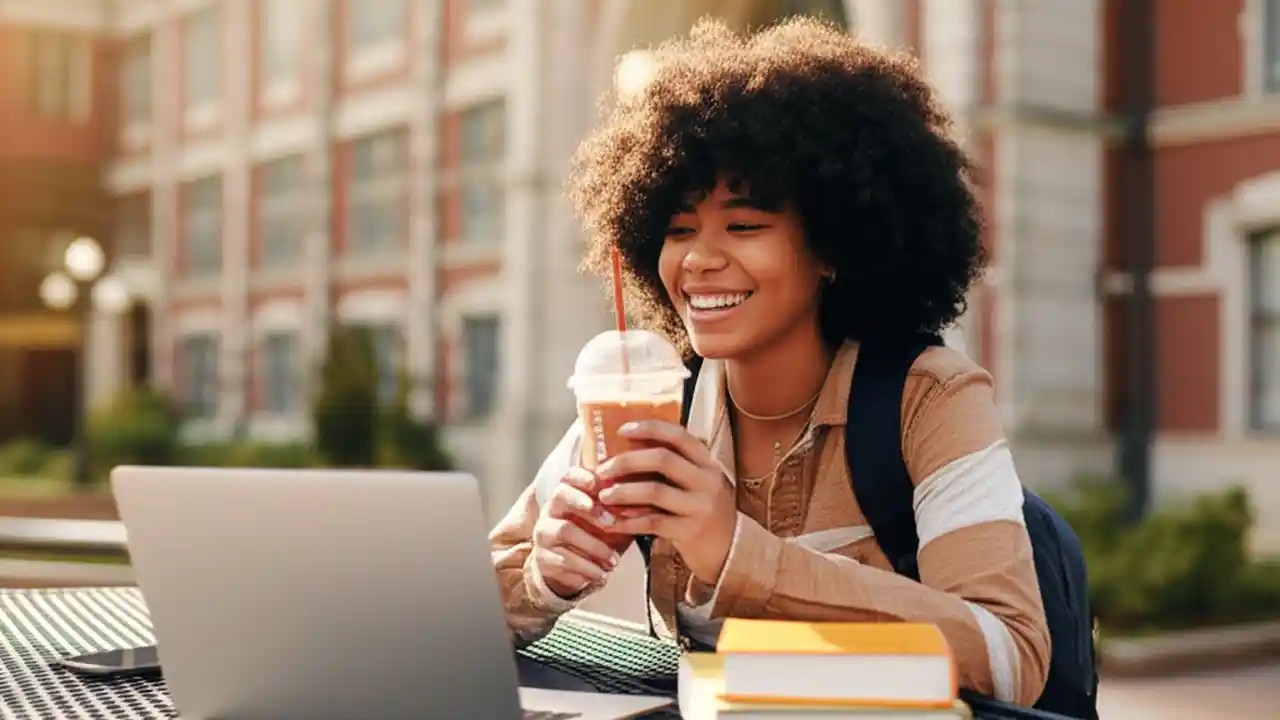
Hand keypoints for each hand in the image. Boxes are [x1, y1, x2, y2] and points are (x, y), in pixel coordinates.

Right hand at [531, 467, 621, 598]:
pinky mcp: (543, 557)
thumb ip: (623, 511)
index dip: (582, 476)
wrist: (570, 569)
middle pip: (561, 496)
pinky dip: (586, 568)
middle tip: (612, 523)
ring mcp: (544, 532)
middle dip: (589, 508)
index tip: (597, 484)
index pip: (569, 476)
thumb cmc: (596, 536)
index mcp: (568, 493)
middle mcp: (551, 509)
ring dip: (594, 546)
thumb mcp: (610, 521)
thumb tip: (648, 505)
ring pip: (565, 530)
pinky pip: (563, 559)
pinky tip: (602, 575)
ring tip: (614, 561)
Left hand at [595, 420, 736, 584]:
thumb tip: (629, 447)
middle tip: (603, 470)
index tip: (622, 429)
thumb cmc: (704, 510)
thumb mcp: (698, 483)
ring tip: (603, 495)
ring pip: (654, 491)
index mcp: (707, 463)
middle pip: (662, 459)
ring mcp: (700, 506)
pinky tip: (612, 522)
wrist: (730, 550)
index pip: (678, 436)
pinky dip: (628, 522)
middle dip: (627, 461)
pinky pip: (652, 523)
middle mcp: (707, 481)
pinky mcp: (690, 531)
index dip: (649, 429)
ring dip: (623, 492)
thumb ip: (674, 467)